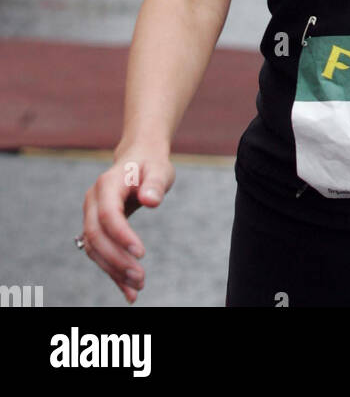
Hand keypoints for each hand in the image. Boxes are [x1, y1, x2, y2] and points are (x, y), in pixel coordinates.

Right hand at [80, 151, 174, 302]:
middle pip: (97, 235)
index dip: (121, 235)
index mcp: (106, 184)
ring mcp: (91, 215)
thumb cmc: (150, 164)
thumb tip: (150, 200)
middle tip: (140, 278)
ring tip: (137, 287)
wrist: (139, 160)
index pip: (108, 214)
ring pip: (95, 249)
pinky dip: (112, 272)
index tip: (141, 253)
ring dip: (113, 270)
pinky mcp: (96, 228)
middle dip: (116, 259)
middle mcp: (93, 200)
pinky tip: (127, 289)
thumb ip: (155, 184)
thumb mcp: (159, 169)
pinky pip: (99, 253)